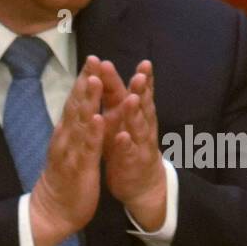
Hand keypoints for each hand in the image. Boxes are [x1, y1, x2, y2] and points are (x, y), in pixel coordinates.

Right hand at [29, 58, 104, 245]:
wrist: (53, 211)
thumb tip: (79, 110)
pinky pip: (85, 148)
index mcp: (68, 133)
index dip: (84, 80)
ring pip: (79, 123)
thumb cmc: (66, 179)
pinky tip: (98, 118)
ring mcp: (70, 152)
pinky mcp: (77, 168)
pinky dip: (91, 133)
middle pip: (75, 105)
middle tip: (94, 58)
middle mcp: (66, 138)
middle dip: (85, 82)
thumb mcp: (72, 149)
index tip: (94, 59)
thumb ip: (75, 129)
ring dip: (87, 101)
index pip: (76, 102)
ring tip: (94, 80)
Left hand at [99, 59, 165, 230]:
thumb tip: (105, 68)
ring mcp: (140, 145)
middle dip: (141, 89)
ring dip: (135, 113)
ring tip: (132, 99)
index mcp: (134, 114)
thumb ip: (115, 95)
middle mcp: (142, 126)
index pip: (134, 91)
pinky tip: (123, 136)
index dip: (138, 77)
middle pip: (142, 105)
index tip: (141, 62)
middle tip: (140, 74)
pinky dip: (126, 144)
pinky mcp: (133, 162)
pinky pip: (129, 152)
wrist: (142, 183)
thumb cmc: (127, 145)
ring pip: (139, 127)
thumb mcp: (119, 118)